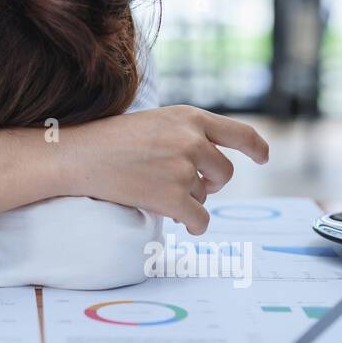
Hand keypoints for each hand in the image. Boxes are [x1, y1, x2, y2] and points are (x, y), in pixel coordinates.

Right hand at [58, 105, 267, 234]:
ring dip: (188, 200)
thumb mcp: (156, 122)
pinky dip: (193, 225)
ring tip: (157, 191)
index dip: (256, 147)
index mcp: (189, 117)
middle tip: (184, 184)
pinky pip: (200, 220)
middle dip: (210, 183)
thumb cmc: (111, 140)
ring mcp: (183, 169)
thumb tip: (212, 166)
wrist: (78, 155)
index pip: (239, 133)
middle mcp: (192, 140)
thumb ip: (187, 134)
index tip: (263, 157)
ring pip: (206, 197)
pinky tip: (182, 223)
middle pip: (224, 172)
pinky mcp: (172, 197)